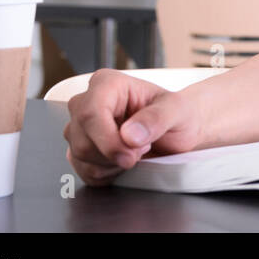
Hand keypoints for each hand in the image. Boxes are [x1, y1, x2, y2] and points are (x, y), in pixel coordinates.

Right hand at [62, 69, 204, 186]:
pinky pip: (84, 171)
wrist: (178, 131)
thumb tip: (129, 135)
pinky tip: (124, 161)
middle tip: (142, 149)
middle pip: (82, 140)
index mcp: (107, 84)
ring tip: (136, 150)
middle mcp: (87, 103)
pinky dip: (107, 174)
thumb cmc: (178, 113)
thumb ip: (156, 118)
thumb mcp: (177, 110)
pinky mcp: (80, 150)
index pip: (90, 113)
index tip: (131, 154)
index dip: (108, 140)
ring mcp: (80, 128)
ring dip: (112, 164)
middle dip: (114, 155)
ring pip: (81, 157)